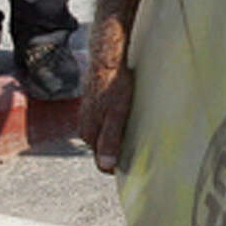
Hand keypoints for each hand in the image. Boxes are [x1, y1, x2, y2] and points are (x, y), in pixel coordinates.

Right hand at [81, 36, 133, 173]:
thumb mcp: (116, 115)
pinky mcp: (95, 107)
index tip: (135, 164)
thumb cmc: (114, 86)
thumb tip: (106, 165)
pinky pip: (106, 123)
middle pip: (104, 150)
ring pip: (105, 136)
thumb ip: (110, 140)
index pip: (102, 163)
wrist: (107, 59)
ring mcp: (89, 117)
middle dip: (119, 152)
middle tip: (140, 147)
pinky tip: (127, 118)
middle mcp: (86, 127)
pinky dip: (117, 125)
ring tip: (135, 131)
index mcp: (89, 134)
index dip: (119, 166)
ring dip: (118, 138)